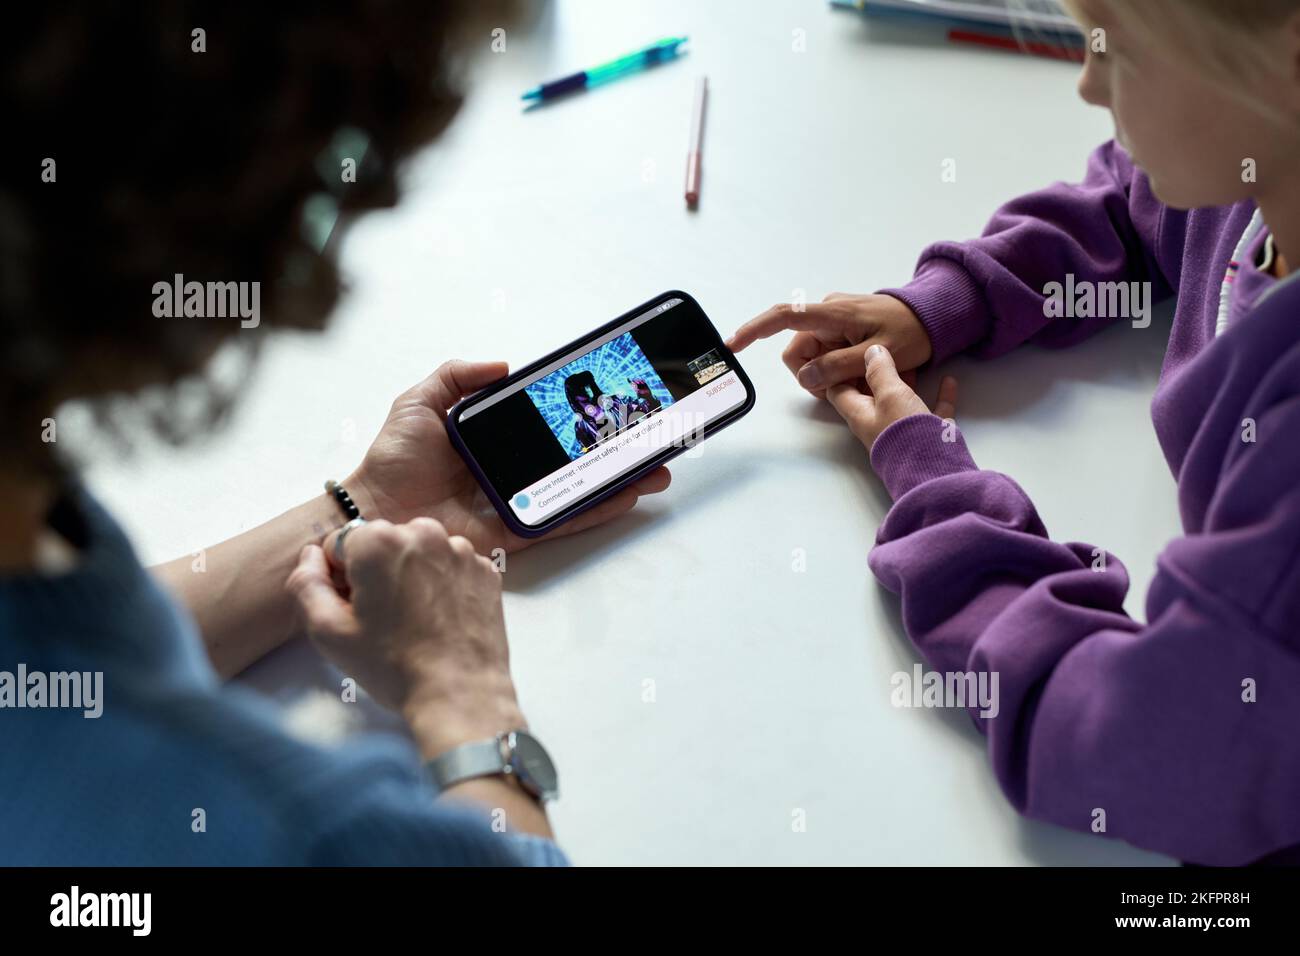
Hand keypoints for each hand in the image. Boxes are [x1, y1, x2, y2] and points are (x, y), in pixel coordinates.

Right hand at [287, 518, 522, 749]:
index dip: (341, 577)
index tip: (355, 607)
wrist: (460, 693)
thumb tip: (312, 556)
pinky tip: (440, 618)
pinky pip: (450, 566)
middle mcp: (424, 532)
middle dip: (377, 572)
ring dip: (411, 575)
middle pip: (383, 544)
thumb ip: (306, 583)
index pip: (342, 543)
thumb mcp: (327, 630)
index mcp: (380, 540)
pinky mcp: (485, 569)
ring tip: (414, 620)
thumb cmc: (393, 665)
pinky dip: (442, 584)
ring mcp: (460, 549)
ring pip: (419, 553)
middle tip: (384, 617)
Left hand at [344, 360, 670, 555]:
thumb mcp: (419, 402)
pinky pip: (561, 520)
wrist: (375, 513)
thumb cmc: (392, 460)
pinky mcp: (515, 532)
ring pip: (577, 489)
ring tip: (653, 469)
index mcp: (491, 439)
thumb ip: (456, 376)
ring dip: (618, 480)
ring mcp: (517, 501)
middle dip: (611, 449)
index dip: (578, 414)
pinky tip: (625, 496)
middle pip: (572, 458)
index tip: (611, 401)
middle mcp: (510, 470)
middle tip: (647, 437)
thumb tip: (504, 362)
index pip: (544, 423)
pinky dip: (595, 511)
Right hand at [727, 293, 931, 398]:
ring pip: (812, 355)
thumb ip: (840, 366)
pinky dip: (837, 365)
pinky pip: (825, 351)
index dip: (754, 330)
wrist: (934, 316)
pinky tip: (861, 368)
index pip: (784, 316)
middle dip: (814, 374)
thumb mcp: (879, 356)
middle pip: (798, 350)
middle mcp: (828, 311)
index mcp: (834, 313)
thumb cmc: (911, 332)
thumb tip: (806, 376)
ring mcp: (834, 318)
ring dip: (829, 372)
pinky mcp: (841, 325)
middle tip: (847, 385)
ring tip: (862, 375)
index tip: (733, 345)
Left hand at [827, 345, 957, 451]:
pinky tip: (949, 381)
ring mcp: (902, 431)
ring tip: (914, 362)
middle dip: (876, 372)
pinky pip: (932, 412)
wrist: (933, 472)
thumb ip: (880, 371)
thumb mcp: (890, 393)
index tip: (850, 348)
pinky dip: (939, 396)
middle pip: (871, 394)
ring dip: (906, 383)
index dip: (840, 369)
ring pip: (901, 402)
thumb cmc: (905, 432)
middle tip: (886, 350)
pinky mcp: (927, 436)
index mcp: (860, 414)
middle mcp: (877, 423)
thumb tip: (870, 351)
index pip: (838, 389)